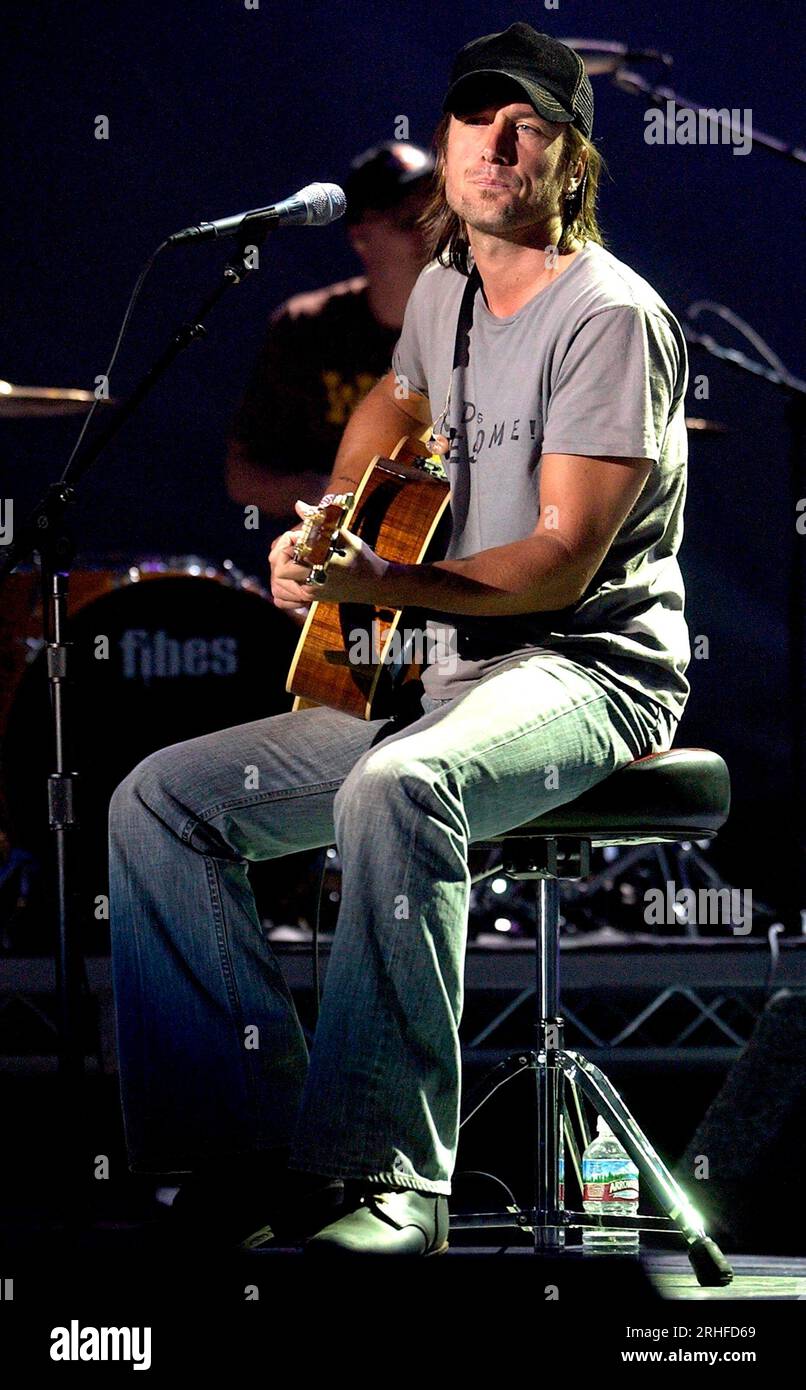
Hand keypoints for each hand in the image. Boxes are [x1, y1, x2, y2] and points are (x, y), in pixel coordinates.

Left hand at [269, 499, 388, 608]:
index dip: (286, 543)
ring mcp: (311, 595)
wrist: (375, 585)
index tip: (299, 535)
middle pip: (278, 572)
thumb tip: (298, 505)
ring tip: (293, 557)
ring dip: (281, 569)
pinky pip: (284, 600)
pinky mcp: (313, 600)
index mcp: (317, 568)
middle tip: (293, 545)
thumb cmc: (361, 559)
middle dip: (281, 554)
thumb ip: (319, 520)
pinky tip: (292, 575)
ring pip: (278, 586)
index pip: (282, 560)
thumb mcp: (343, 536)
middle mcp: (311, 585)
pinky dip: (283, 588)